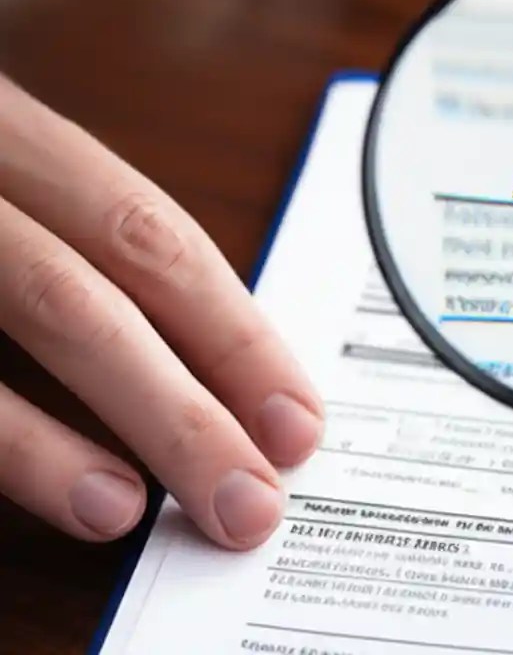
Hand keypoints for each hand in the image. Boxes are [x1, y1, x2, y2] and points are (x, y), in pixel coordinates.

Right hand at [0, 75, 322, 549]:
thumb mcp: (9, 186)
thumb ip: (79, 253)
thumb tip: (209, 377)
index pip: (147, 235)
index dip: (233, 334)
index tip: (297, 421)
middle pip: (70, 293)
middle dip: (174, 408)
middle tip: (247, 500)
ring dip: (40, 446)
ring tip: (121, 511)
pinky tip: (35, 494)